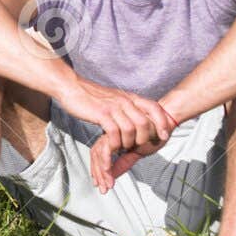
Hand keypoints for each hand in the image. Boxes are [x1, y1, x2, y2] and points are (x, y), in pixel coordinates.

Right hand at [57, 77, 173, 168]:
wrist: (72, 88)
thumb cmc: (92, 96)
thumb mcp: (115, 98)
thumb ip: (127, 107)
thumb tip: (140, 119)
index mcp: (130, 97)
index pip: (154, 108)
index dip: (161, 123)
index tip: (163, 135)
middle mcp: (124, 101)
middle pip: (144, 122)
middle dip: (143, 139)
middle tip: (136, 147)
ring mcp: (113, 107)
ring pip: (130, 130)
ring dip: (128, 143)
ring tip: (122, 148)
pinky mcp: (101, 114)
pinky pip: (114, 132)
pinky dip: (115, 144)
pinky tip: (112, 148)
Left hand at [86, 132, 166, 192]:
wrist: (165, 123)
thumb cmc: (153, 134)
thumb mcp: (137, 153)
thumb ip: (123, 162)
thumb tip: (113, 175)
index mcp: (113, 138)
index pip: (99, 154)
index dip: (98, 170)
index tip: (100, 184)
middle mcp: (111, 135)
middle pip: (95, 154)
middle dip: (98, 173)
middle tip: (102, 188)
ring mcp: (114, 133)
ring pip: (99, 153)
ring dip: (101, 170)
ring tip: (107, 183)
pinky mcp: (118, 132)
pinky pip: (107, 149)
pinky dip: (106, 162)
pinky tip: (108, 171)